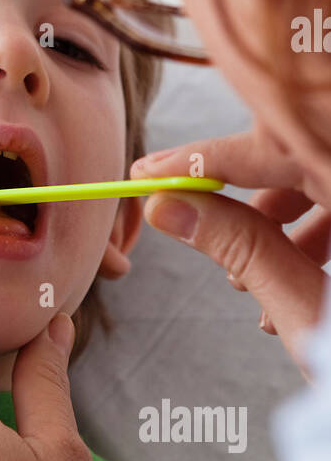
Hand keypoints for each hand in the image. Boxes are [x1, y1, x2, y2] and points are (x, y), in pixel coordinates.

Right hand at [131, 125, 329, 375]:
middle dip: (239, 196)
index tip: (146, 173)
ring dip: (275, 220)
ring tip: (249, 282)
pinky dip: (311, 227)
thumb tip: (167, 210)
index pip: (266, 147)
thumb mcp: (309, 313)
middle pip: (289, 154)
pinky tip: (293, 288)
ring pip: (315, 174)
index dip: (199, 161)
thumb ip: (243, 251)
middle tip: (185, 220)